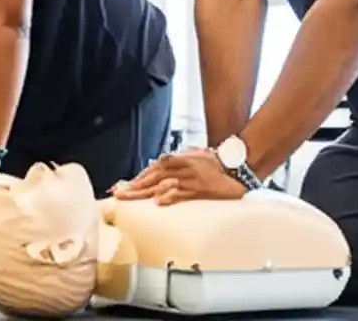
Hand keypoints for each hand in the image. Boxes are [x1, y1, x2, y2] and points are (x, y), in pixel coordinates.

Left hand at [113, 148, 246, 204]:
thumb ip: (177, 159)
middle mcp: (183, 167)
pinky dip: (170, 196)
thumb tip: (160, 162)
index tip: (125, 185)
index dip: (139, 177)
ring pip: (164, 183)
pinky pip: (183, 193)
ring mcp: (190, 178)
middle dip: (136, 185)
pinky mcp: (200, 189)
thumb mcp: (194, 155)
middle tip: (120, 193)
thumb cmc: (216, 163)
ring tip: (131, 197)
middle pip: (154, 175)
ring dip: (146, 191)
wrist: (237, 167)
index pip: (155, 167)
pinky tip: (158, 202)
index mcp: (180, 159)